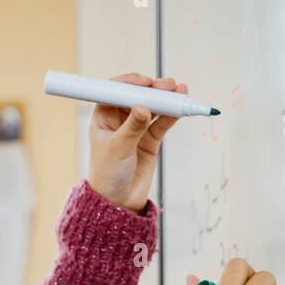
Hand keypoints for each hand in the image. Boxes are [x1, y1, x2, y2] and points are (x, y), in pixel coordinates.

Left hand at [86, 73, 187, 212]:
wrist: (118, 201)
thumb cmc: (107, 175)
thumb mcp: (118, 149)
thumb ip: (132, 128)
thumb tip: (143, 107)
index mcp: (103, 117)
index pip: (116, 91)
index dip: (130, 83)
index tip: (145, 82)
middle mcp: (119, 120)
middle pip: (138, 96)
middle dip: (153, 89)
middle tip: (168, 85)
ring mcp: (136, 128)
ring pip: (153, 107)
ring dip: (166, 99)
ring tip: (180, 91)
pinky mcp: (150, 140)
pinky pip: (163, 123)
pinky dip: (172, 115)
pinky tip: (181, 108)